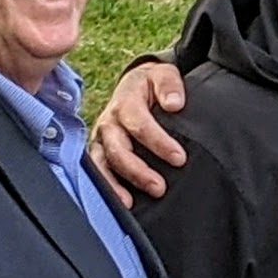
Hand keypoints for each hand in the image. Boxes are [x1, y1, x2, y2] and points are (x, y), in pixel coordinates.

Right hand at [87, 59, 192, 195]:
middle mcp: (109, 122)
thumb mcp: (163, 74)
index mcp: (125, 102)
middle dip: (137, 171)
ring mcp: (102, 139)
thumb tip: (174, 103)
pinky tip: (119, 203)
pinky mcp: (100, 152)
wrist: (136, 86)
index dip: (159, 143)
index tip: (180, 158)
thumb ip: (169, 85)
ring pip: (102, 164)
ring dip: (115, 184)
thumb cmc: (153, 84)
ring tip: (130, 203)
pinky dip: (106, 187)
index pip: (140, 124)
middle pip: (118, 149)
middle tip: (159, 187)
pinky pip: (97, 171)